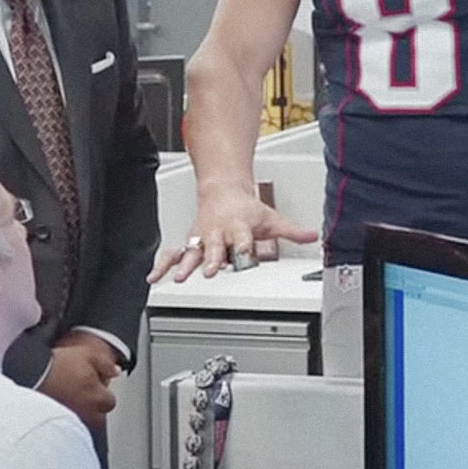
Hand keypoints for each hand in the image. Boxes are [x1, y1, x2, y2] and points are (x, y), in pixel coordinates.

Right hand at [36, 330, 120, 426]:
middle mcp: (87, 414)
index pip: (110, 401)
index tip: (96, 381)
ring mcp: (71, 420)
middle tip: (84, 391)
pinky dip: (66, 415)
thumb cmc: (57, 366)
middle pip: (99, 416)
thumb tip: (114, 371)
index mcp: (98, 399)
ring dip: (81, 411)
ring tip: (70, 396)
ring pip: (84, 421)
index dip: (103, 390)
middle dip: (95, 406)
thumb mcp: (87, 354)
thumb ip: (105, 364)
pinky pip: (67, 423)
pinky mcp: (56, 422)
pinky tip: (59, 403)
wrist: (29, 375)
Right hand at [148, 186, 317, 282]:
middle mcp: (218, 233)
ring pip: (190, 252)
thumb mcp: (272, 218)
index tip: (242, 255)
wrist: (223, 191)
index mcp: (239, 227)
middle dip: (212, 259)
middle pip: (215, 248)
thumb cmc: (246, 209)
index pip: (242, 239)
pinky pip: (173, 253)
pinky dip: (163, 264)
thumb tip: (312, 236)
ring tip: (177, 277)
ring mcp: (202, 238)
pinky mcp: (190, 242)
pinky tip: (155, 275)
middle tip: (210, 270)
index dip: (242, 248)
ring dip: (184, 264)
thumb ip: (291, 231)